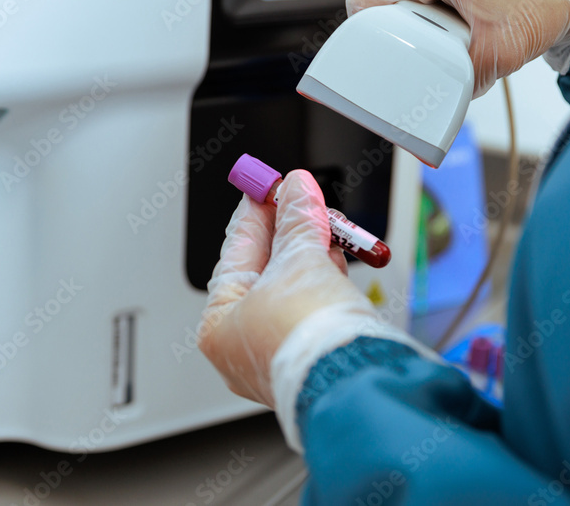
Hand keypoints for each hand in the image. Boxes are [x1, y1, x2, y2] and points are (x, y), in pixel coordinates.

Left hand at [197, 171, 375, 407]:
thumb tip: (296, 189)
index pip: (235, 252)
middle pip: (264, 271)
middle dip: (288, 232)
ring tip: (325, 225)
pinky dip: (321, 283)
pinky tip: (334, 261)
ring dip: (309, 254)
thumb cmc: (307, 337)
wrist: (351, 383)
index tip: (267, 185)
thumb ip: (297, 219)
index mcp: (218, 325)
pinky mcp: (309, 360)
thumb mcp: (299, 260)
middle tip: (301, 199)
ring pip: (290, 290)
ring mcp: (275, 356)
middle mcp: (241, 345)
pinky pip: (309, 310)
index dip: (255, 213)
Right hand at [346, 0, 569, 95]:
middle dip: (389, 34)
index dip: (367, 37)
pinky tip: (443, 30)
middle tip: (417, 54)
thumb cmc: (546, 1)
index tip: (384, 61)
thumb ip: (458, 79)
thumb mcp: (500, 51)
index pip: (366, 0)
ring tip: (438, 40)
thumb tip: (430, 101)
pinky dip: (420, 16)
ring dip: (405, 25)